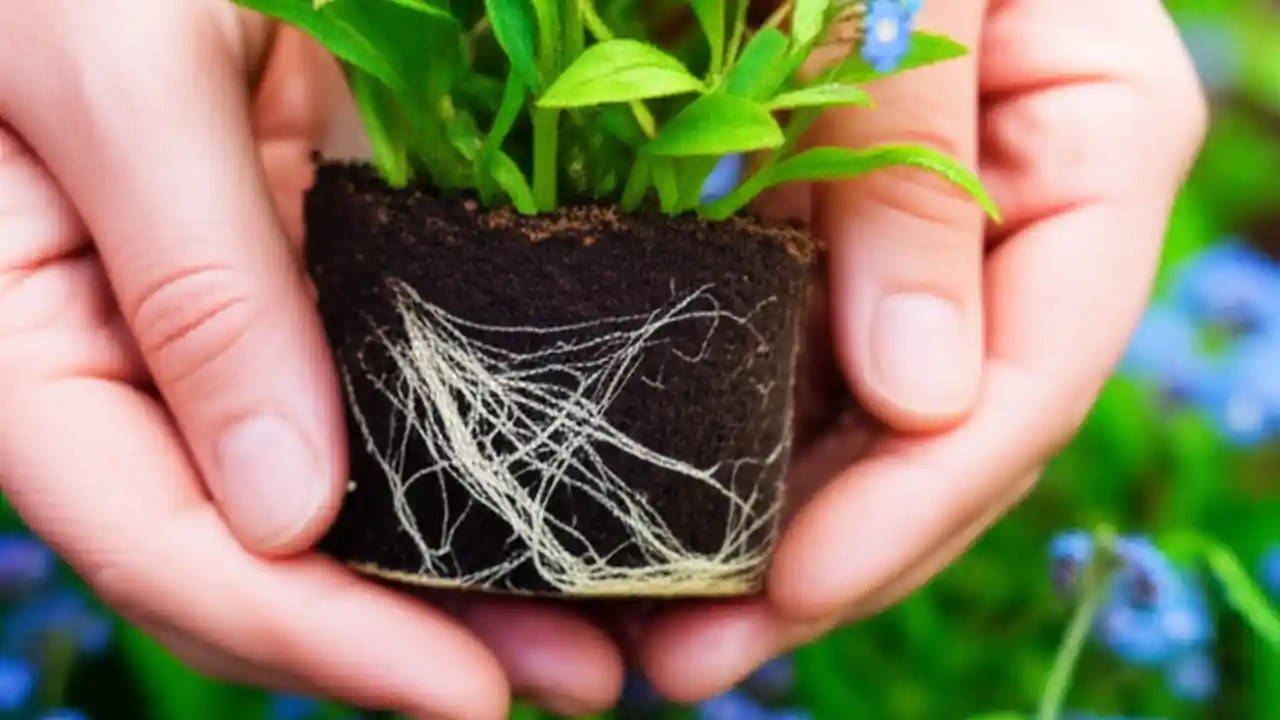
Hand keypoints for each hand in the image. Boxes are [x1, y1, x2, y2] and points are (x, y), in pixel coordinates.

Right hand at [0, 3, 621, 715]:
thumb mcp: (122, 79)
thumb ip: (192, 284)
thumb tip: (288, 514)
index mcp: (30, 351)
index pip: (162, 542)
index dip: (316, 637)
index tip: (471, 693)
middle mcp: (133, 372)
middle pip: (261, 558)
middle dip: (413, 641)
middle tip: (579, 676)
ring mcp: (229, 338)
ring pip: (336, 506)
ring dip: (464, 581)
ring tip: (601, 628)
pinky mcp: (312, 286)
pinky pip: (387, 407)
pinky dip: (467, 470)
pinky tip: (558, 502)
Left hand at [635, 0, 1207, 698]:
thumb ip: (912, 168)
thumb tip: (925, 400)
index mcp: (1084, 126)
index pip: (1045, 348)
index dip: (933, 490)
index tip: (799, 586)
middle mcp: (1007, 200)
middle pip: (954, 422)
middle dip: (837, 551)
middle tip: (699, 654)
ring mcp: (912, 228)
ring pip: (870, 423)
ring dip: (772, 533)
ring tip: (664, 628)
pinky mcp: (812, 234)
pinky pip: (793, 371)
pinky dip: (731, 454)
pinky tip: (654, 516)